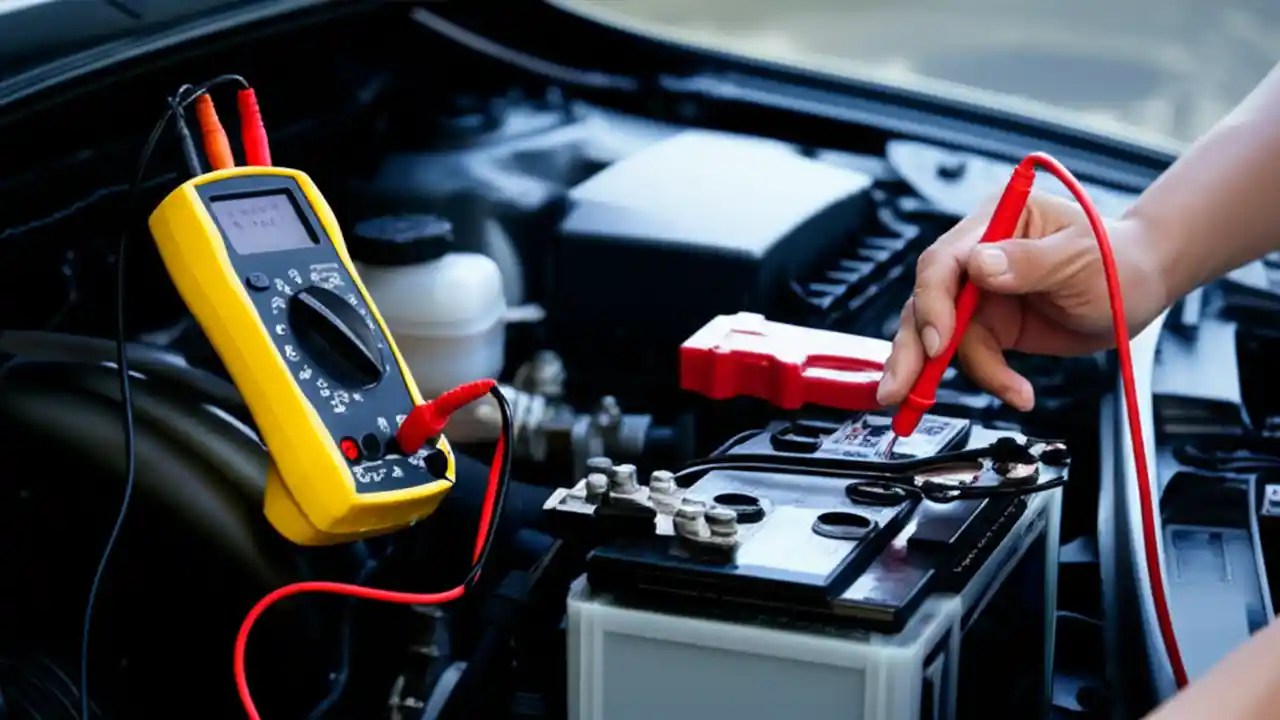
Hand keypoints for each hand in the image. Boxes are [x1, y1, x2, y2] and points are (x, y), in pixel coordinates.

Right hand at [875, 192, 1169, 410]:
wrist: (1141, 286)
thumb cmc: (1116, 258)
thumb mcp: (1078, 258)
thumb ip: (1028, 262)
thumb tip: (979, 267)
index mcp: (994, 224)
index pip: (944, 262)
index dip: (935, 303)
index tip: (941, 342)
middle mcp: (977, 257)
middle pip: (926, 301)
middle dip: (909, 348)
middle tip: (895, 389)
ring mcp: (979, 294)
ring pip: (937, 335)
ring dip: (932, 372)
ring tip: (920, 404)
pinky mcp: (989, 326)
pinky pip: (970, 356)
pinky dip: (988, 379)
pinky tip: (1017, 392)